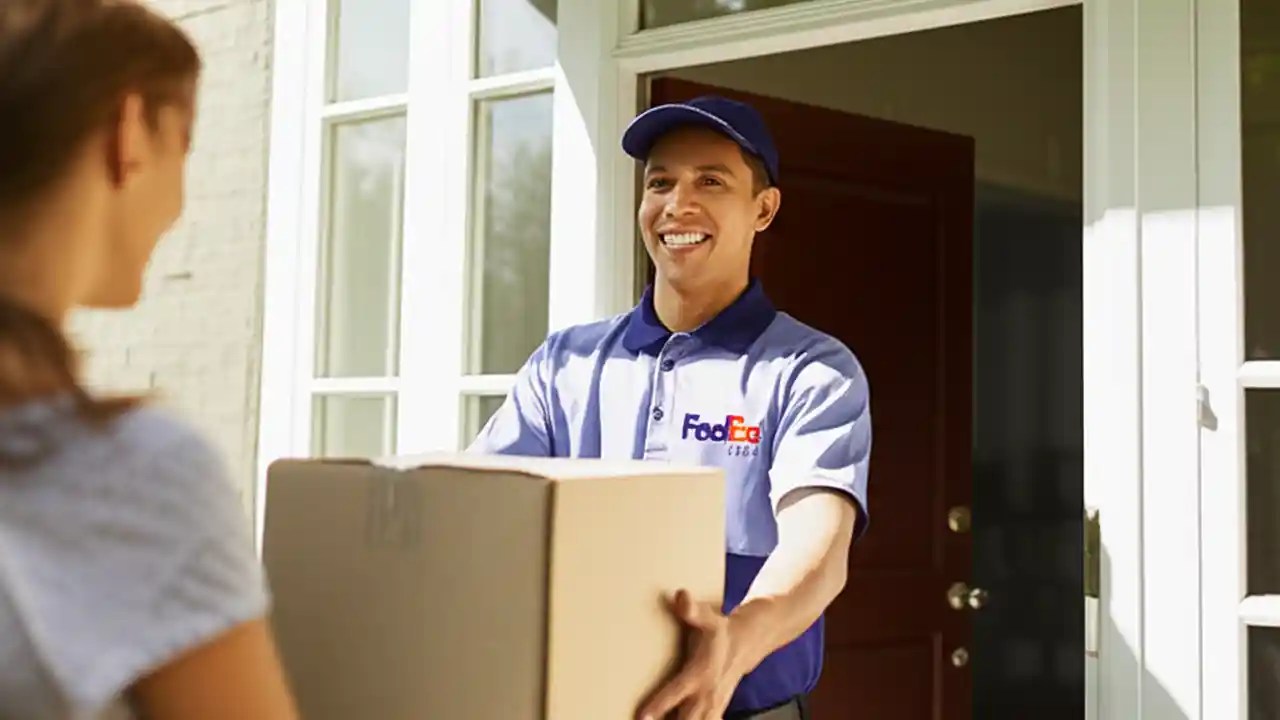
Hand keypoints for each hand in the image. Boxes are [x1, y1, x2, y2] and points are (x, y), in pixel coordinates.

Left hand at [636, 589, 745, 719]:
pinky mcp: (714, 712)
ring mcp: (711, 706)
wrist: (745, 643)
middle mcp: (705, 694)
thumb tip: (680, 596)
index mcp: (699, 673)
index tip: (642, 717)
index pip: (675, 693)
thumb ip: (692, 610)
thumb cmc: (719, 631)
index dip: (658, 706)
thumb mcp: (708, 618)